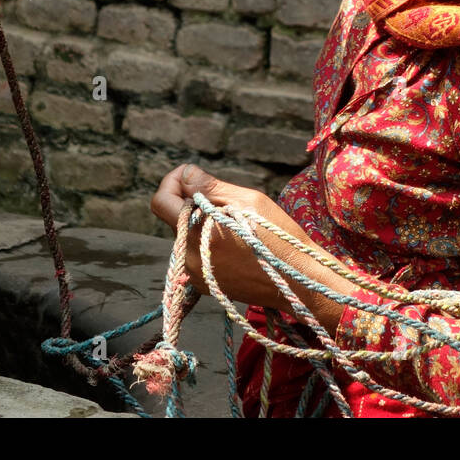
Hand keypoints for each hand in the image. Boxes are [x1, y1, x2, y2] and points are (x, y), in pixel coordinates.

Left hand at [150, 164, 356, 330]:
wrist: (298, 283)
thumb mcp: (248, 201)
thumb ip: (210, 187)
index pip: (160, 202)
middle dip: (191, 201)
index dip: (172, 182)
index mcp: (197, 235)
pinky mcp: (205, 285)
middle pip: (174, 218)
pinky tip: (235, 242)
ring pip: (185, 235)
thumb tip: (184, 174)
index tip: (192, 176)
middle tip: (225, 197)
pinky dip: (207, 241)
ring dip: (200, 222)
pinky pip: (195, 254)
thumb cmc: (278, 238)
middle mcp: (189, 258)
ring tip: (235, 222)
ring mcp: (196, 275)